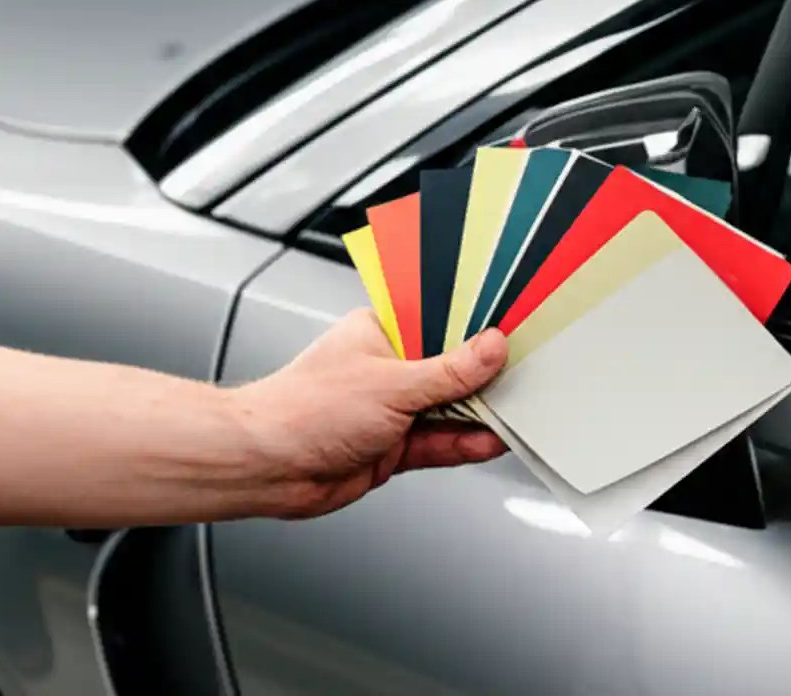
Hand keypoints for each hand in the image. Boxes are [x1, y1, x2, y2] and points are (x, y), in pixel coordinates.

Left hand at [232, 309, 508, 518]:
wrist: (265, 467)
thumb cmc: (302, 411)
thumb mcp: (391, 384)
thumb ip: (448, 372)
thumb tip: (490, 349)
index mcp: (381, 332)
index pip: (442, 322)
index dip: (478, 328)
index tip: (513, 331)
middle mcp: (388, 368)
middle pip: (452, 369)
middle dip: (485, 377)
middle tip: (525, 376)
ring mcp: (392, 409)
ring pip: (450, 409)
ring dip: (479, 415)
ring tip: (516, 413)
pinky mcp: (394, 445)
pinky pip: (440, 442)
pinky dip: (465, 443)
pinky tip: (490, 441)